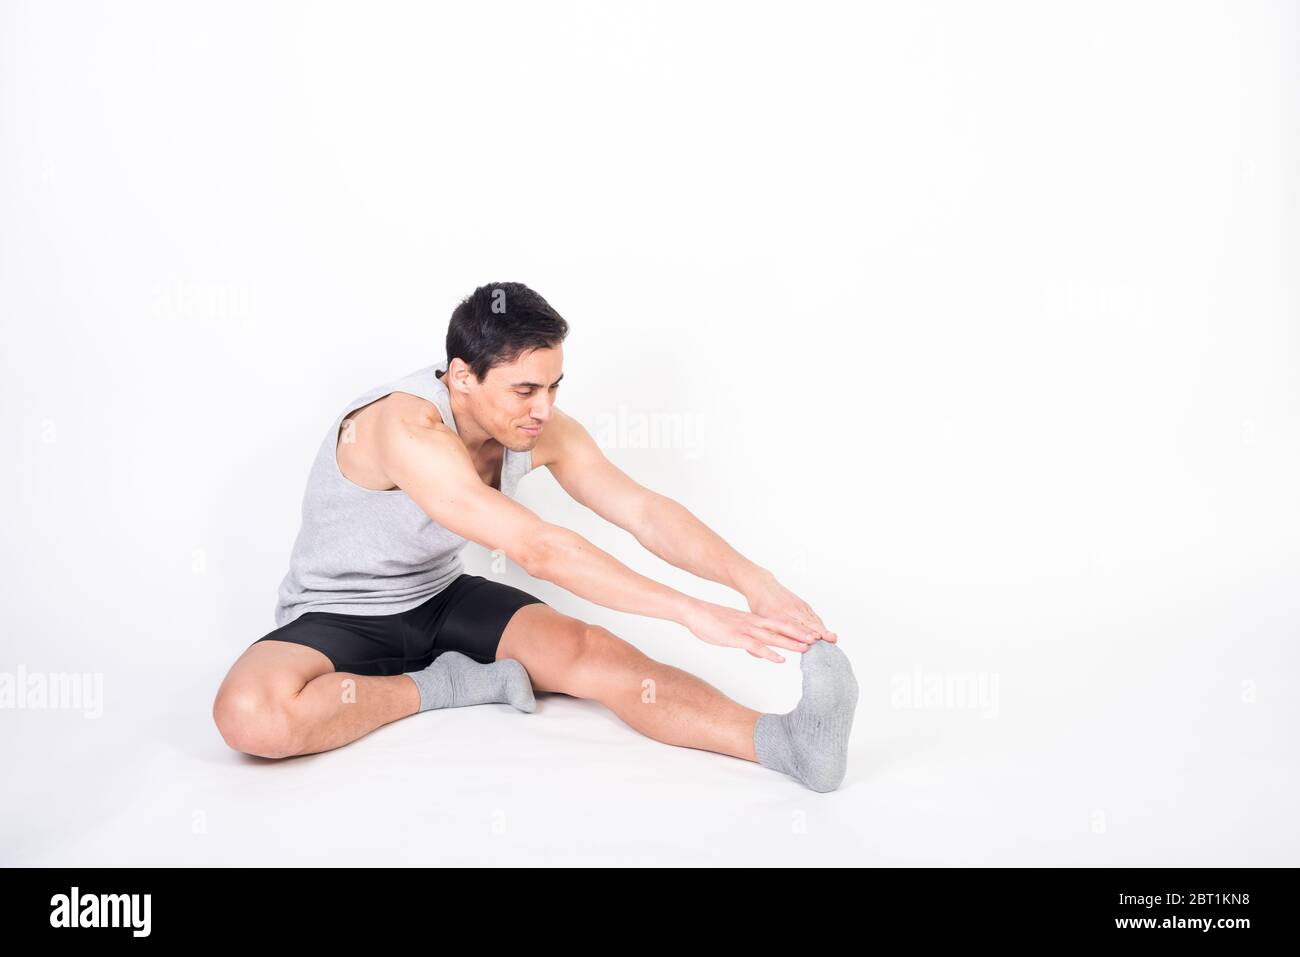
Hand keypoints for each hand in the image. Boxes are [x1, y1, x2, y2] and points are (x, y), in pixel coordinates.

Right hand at [682, 599, 818, 662]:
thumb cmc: (711, 621)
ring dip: (790, 643)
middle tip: (818, 641)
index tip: (811, 635)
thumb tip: (757, 649)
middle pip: (782, 629)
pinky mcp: (736, 637)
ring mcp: (746, 630)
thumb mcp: (733, 630)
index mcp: (754, 621)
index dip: (796, 630)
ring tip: (806, 648)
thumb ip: (747, 639)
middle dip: (800, 635)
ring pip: (773, 637)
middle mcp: (754, 624)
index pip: (780, 625)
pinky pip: (756, 647)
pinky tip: (780, 659)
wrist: (694, 612)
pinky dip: (769, 653)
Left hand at [744, 577, 837, 643]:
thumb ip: (769, 635)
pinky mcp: (803, 605)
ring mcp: (798, 606)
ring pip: (813, 619)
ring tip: (833, 638)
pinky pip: (813, 616)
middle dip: (819, 631)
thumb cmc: (760, 606)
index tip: (813, 640)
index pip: (792, 625)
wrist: (762, 586)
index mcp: (778, 614)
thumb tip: (769, 651)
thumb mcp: (760, 620)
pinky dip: (821, 624)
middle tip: (830, 639)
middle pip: (807, 622)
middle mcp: (790, 610)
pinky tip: (827, 633)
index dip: (803, 633)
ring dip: (823, 628)